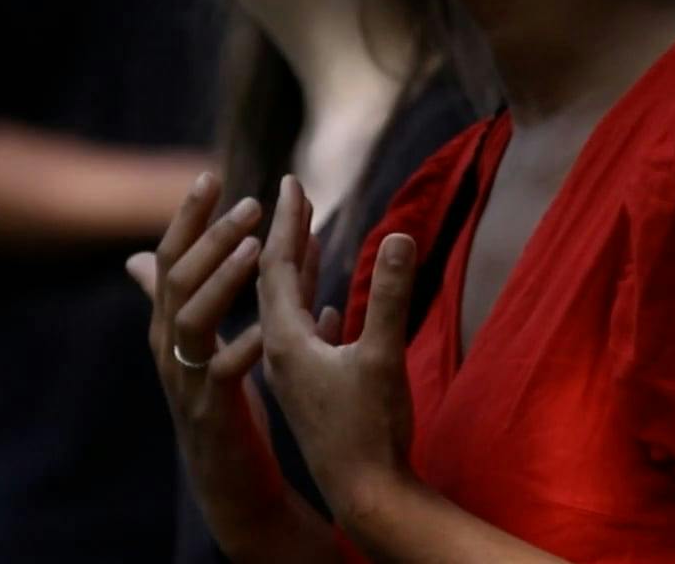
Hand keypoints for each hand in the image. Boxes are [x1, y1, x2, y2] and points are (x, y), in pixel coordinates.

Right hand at [125, 173, 328, 561]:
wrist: (229, 480)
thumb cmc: (218, 403)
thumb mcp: (196, 344)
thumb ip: (182, 296)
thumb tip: (138, 255)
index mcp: (168, 325)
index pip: (168, 257)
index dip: (187, 217)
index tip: (210, 174)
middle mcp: (168, 347)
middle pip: (176, 279)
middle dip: (211, 237)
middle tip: (249, 203)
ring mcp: (186, 380)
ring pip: (192, 318)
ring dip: (224, 280)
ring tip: (255, 248)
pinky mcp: (213, 412)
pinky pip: (224, 373)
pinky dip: (246, 346)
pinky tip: (269, 327)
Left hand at [256, 174, 418, 529]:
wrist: (366, 494)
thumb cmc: (372, 429)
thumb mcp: (383, 356)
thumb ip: (388, 295)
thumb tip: (399, 235)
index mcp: (286, 340)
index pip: (278, 266)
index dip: (288, 222)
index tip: (292, 179)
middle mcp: (281, 352)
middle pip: (276, 281)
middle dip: (288, 235)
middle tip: (293, 191)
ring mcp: (295, 373)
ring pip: (289, 309)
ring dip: (300, 269)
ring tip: (309, 233)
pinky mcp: (312, 392)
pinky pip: (305, 336)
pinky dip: (314, 308)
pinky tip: (327, 306)